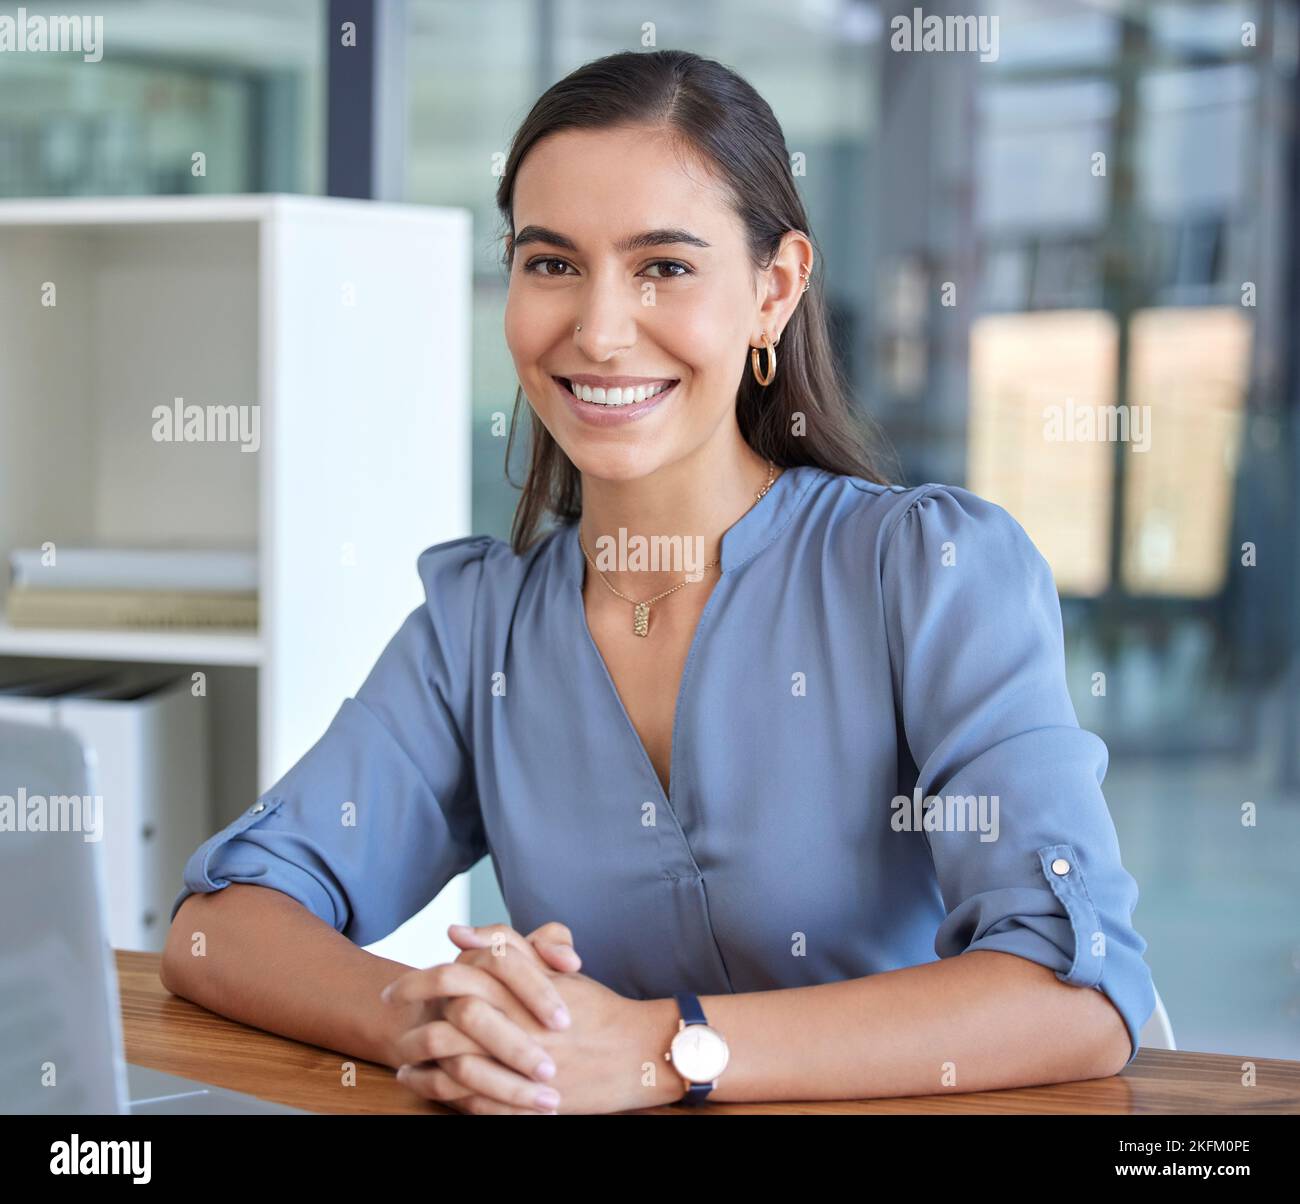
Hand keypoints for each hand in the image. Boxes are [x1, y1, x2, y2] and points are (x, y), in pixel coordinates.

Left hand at [384, 923, 664, 1112]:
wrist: (638, 1053)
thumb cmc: (596, 1009)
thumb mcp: (553, 971)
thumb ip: (507, 948)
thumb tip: (457, 931)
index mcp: (518, 990)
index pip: (455, 975)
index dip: (418, 981)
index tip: (396, 990)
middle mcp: (514, 1024)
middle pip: (445, 1017)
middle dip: (411, 1022)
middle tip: (391, 1021)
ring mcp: (516, 1065)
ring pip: (451, 1063)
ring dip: (420, 1063)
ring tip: (403, 1061)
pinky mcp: (522, 1100)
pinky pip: (469, 1099)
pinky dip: (442, 1093)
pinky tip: (429, 1087)